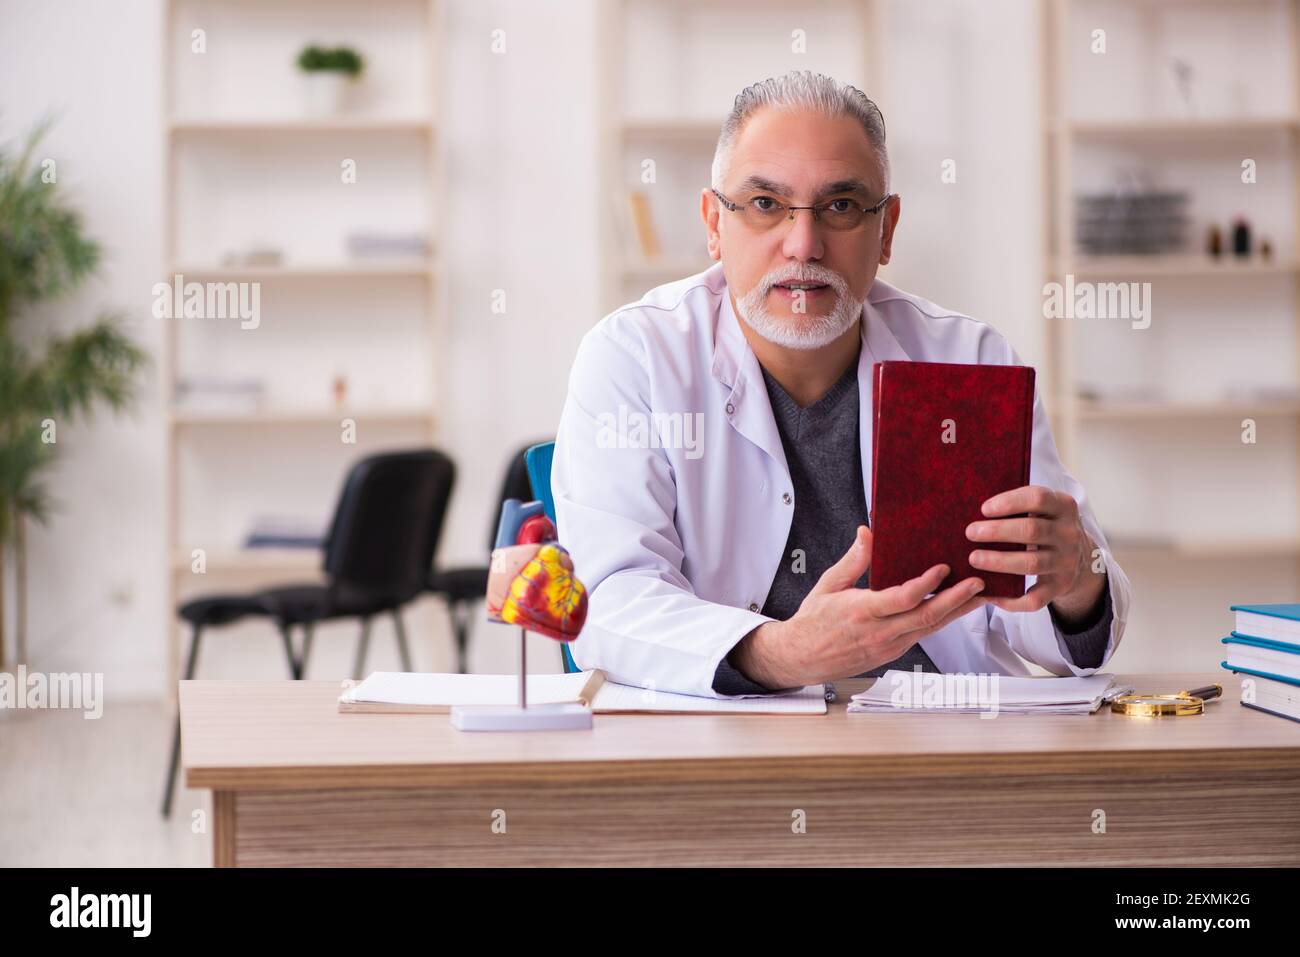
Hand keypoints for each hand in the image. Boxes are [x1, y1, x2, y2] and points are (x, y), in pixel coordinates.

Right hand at [730, 525, 987, 687]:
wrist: (801, 658)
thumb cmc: (812, 622)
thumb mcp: (828, 584)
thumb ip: (853, 560)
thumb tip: (867, 533)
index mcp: (861, 612)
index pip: (903, 599)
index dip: (927, 585)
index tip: (943, 568)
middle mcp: (879, 633)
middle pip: (927, 617)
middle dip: (957, 600)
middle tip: (978, 584)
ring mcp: (888, 647)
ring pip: (930, 629)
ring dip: (956, 612)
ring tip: (978, 596)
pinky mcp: (892, 654)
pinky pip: (922, 635)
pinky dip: (940, 621)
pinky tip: (953, 609)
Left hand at [965, 485, 1104, 623]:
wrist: (1084, 558)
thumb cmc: (1049, 526)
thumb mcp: (1046, 509)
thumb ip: (1020, 504)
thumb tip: (972, 507)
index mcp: (1063, 507)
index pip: (1038, 499)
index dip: (1010, 502)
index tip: (984, 509)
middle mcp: (1068, 534)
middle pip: (1032, 531)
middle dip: (997, 531)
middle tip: (970, 532)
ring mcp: (1066, 562)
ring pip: (1031, 563)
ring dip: (999, 562)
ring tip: (974, 558)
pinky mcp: (1060, 586)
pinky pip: (1036, 598)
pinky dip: (1012, 600)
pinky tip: (992, 595)